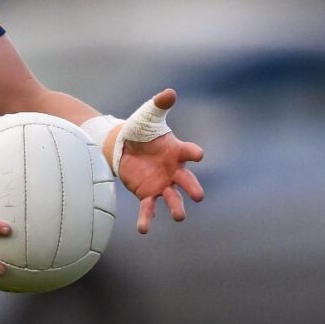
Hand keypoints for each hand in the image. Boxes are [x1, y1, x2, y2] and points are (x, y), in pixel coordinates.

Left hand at [116, 88, 204, 233]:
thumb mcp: (149, 115)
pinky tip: (143, 230)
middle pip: (186, 181)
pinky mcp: (147, 193)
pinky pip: (148, 208)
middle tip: (198, 196)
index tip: (199, 155)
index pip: (188, 151)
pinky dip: (147, 219)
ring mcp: (162, 184)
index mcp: (176, 151)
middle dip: (192, 188)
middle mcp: (173, 170)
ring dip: (176, 207)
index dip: (193, 153)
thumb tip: (169, 93)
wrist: (125, 146)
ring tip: (179, 217)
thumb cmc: (142, 130)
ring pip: (172, 198)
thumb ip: (159, 105)